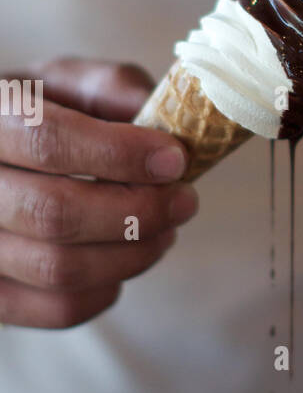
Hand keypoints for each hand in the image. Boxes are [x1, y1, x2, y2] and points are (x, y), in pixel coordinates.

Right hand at [0, 58, 196, 327]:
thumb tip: (166, 124)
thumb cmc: (28, 118)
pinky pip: (58, 309)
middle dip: (137, 211)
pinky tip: (124, 260)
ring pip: (58, 268)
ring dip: (132, 254)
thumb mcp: (60, 83)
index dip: (119, 154)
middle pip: (54, 212)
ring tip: (164, 231)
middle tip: (183, 201)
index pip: (45, 139)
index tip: (174, 159)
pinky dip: (108, 289)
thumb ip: (111, 88)